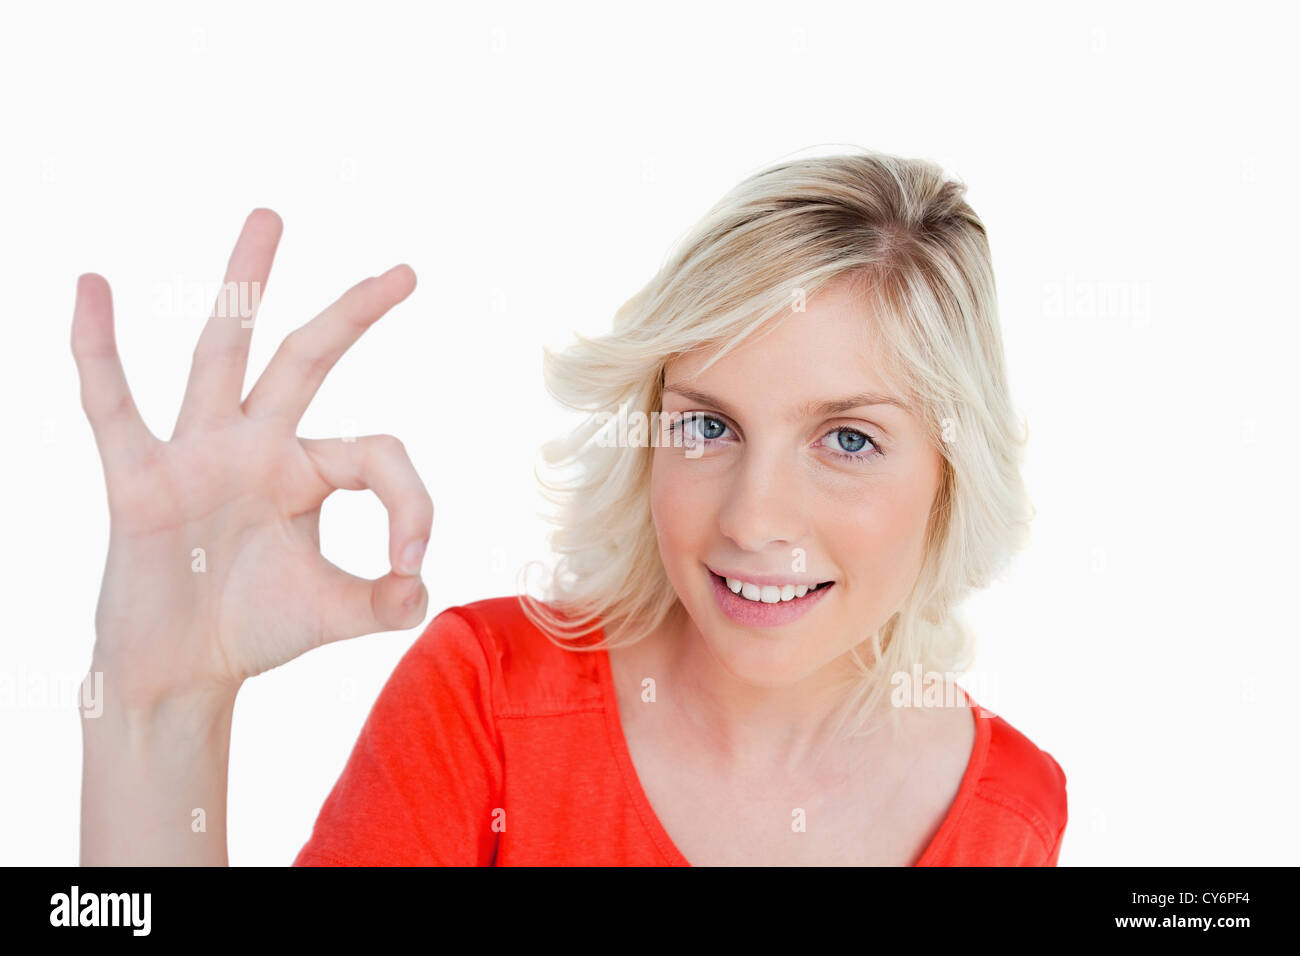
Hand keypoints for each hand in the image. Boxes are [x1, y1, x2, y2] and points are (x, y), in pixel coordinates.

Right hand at [71, 208, 432, 707]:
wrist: (180, 675)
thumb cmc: (253, 630)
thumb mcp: (332, 613)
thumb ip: (383, 602)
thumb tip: (421, 590)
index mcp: (308, 473)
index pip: (378, 454)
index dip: (411, 504)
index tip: (411, 564)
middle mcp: (257, 448)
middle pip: (308, 360)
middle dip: (352, 314)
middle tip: (405, 273)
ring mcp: (198, 455)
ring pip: (223, 353)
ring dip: (246, 285)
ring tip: (272, 218)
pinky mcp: (141, 481)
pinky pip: (113, 407)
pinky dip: (99, 351)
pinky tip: (91, 287)